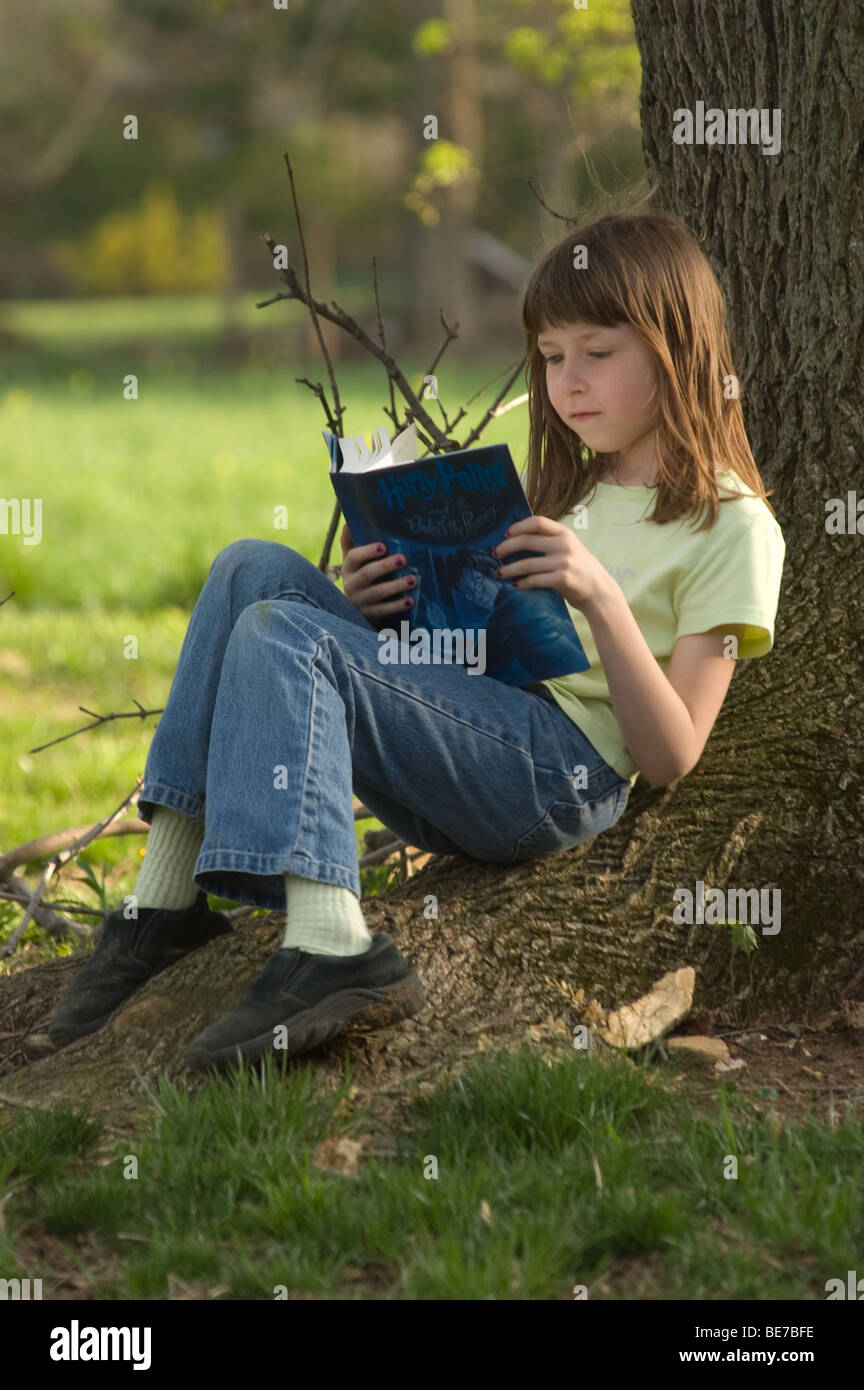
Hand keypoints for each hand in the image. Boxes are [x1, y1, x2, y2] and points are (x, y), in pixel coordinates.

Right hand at [339, 522, 416, 624]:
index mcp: (348, 568)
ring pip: (378, 593)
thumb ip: (350, 542)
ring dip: (396, 586)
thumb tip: (348, 523)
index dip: (367, 552)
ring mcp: (360, 601)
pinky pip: (384, 610)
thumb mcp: (353, 561)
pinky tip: (409, 601)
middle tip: (403, 558)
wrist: (354, 608)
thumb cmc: (359, 576)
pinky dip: (397, 606)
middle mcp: (351, 584)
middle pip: (367, 574)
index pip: (353, 557)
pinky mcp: (370, 615)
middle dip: (385, 566)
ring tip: (413, 580)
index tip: (382, 546)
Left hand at [492, 516, 613, 611]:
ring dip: (509, 569)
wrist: (599, 591)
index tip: (506, 534)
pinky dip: (522, 583)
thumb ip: (551, 541)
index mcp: (565, 534)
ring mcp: (563, 562)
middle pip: (526, 541)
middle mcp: (564, 545)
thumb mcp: (570, 548)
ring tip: (500, 572)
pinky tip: (516, 585)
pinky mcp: (562, 579)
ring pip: (526, 564)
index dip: (519, 526)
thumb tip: (518, 539)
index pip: (538, 522)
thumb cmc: (580, 569)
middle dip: (507, 547)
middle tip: (496, 553)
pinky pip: (534, 580)